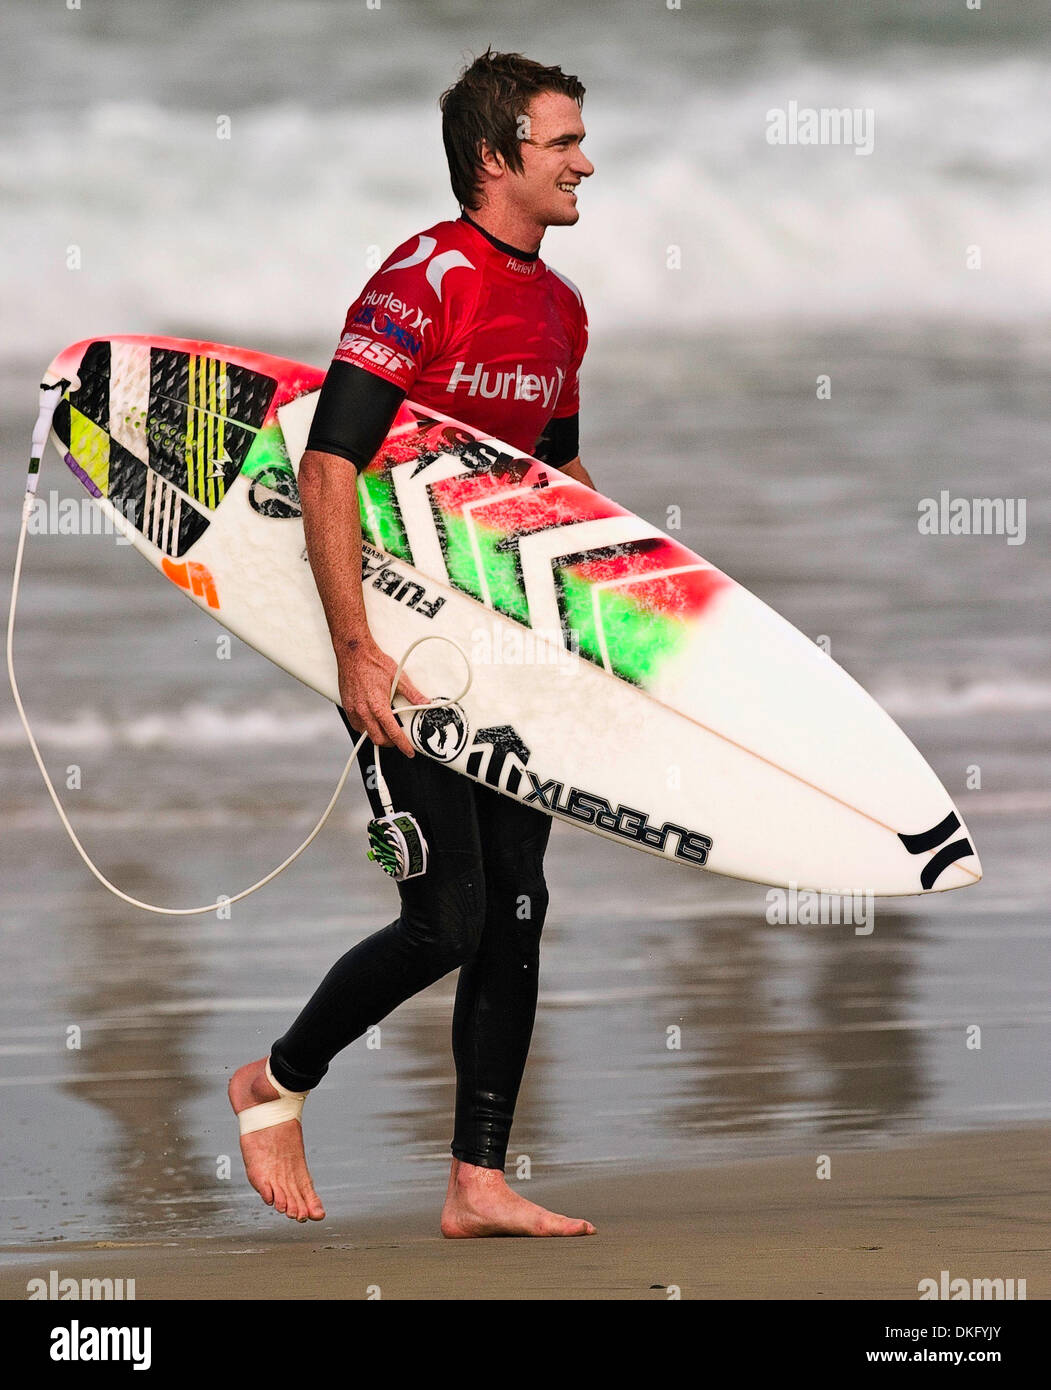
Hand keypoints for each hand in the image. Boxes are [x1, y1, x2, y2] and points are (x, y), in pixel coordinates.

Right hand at [337, 637, 427, 756]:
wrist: (354, 653)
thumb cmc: (373, 663)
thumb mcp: (398, 677)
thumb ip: (412, 693)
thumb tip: (424, 702)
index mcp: (378, 706)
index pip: (393, 733)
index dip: (402, 745)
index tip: (408, 751)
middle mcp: (364, 711)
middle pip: (377, 739)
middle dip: (390, 743)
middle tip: (398, 739)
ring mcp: (354, 709)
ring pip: (365, 733)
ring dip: (376, 735)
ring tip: (385, 728)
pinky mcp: (347, 706)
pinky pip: (355, 724)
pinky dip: (364, 727)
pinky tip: (371, 720)